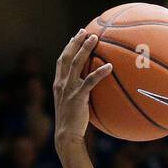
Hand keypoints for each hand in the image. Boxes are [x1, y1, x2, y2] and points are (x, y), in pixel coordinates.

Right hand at [53, 31, 112, 149]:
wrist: (66, 136)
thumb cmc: (72, 125)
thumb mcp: (73, 107)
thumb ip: (79, 96)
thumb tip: (91, 93)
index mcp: (58, 84)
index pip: (61, 61)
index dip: (68, 47)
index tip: (75, 37)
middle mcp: (61, 83)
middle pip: (67, 56)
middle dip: (76, 42)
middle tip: (85, 31)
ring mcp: (69, 89)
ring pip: (76, 63)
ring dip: (85, 49)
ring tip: (95, 38)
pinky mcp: (78, 96)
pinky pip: (90, 81)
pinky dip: (99, 72)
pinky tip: (109, 66)